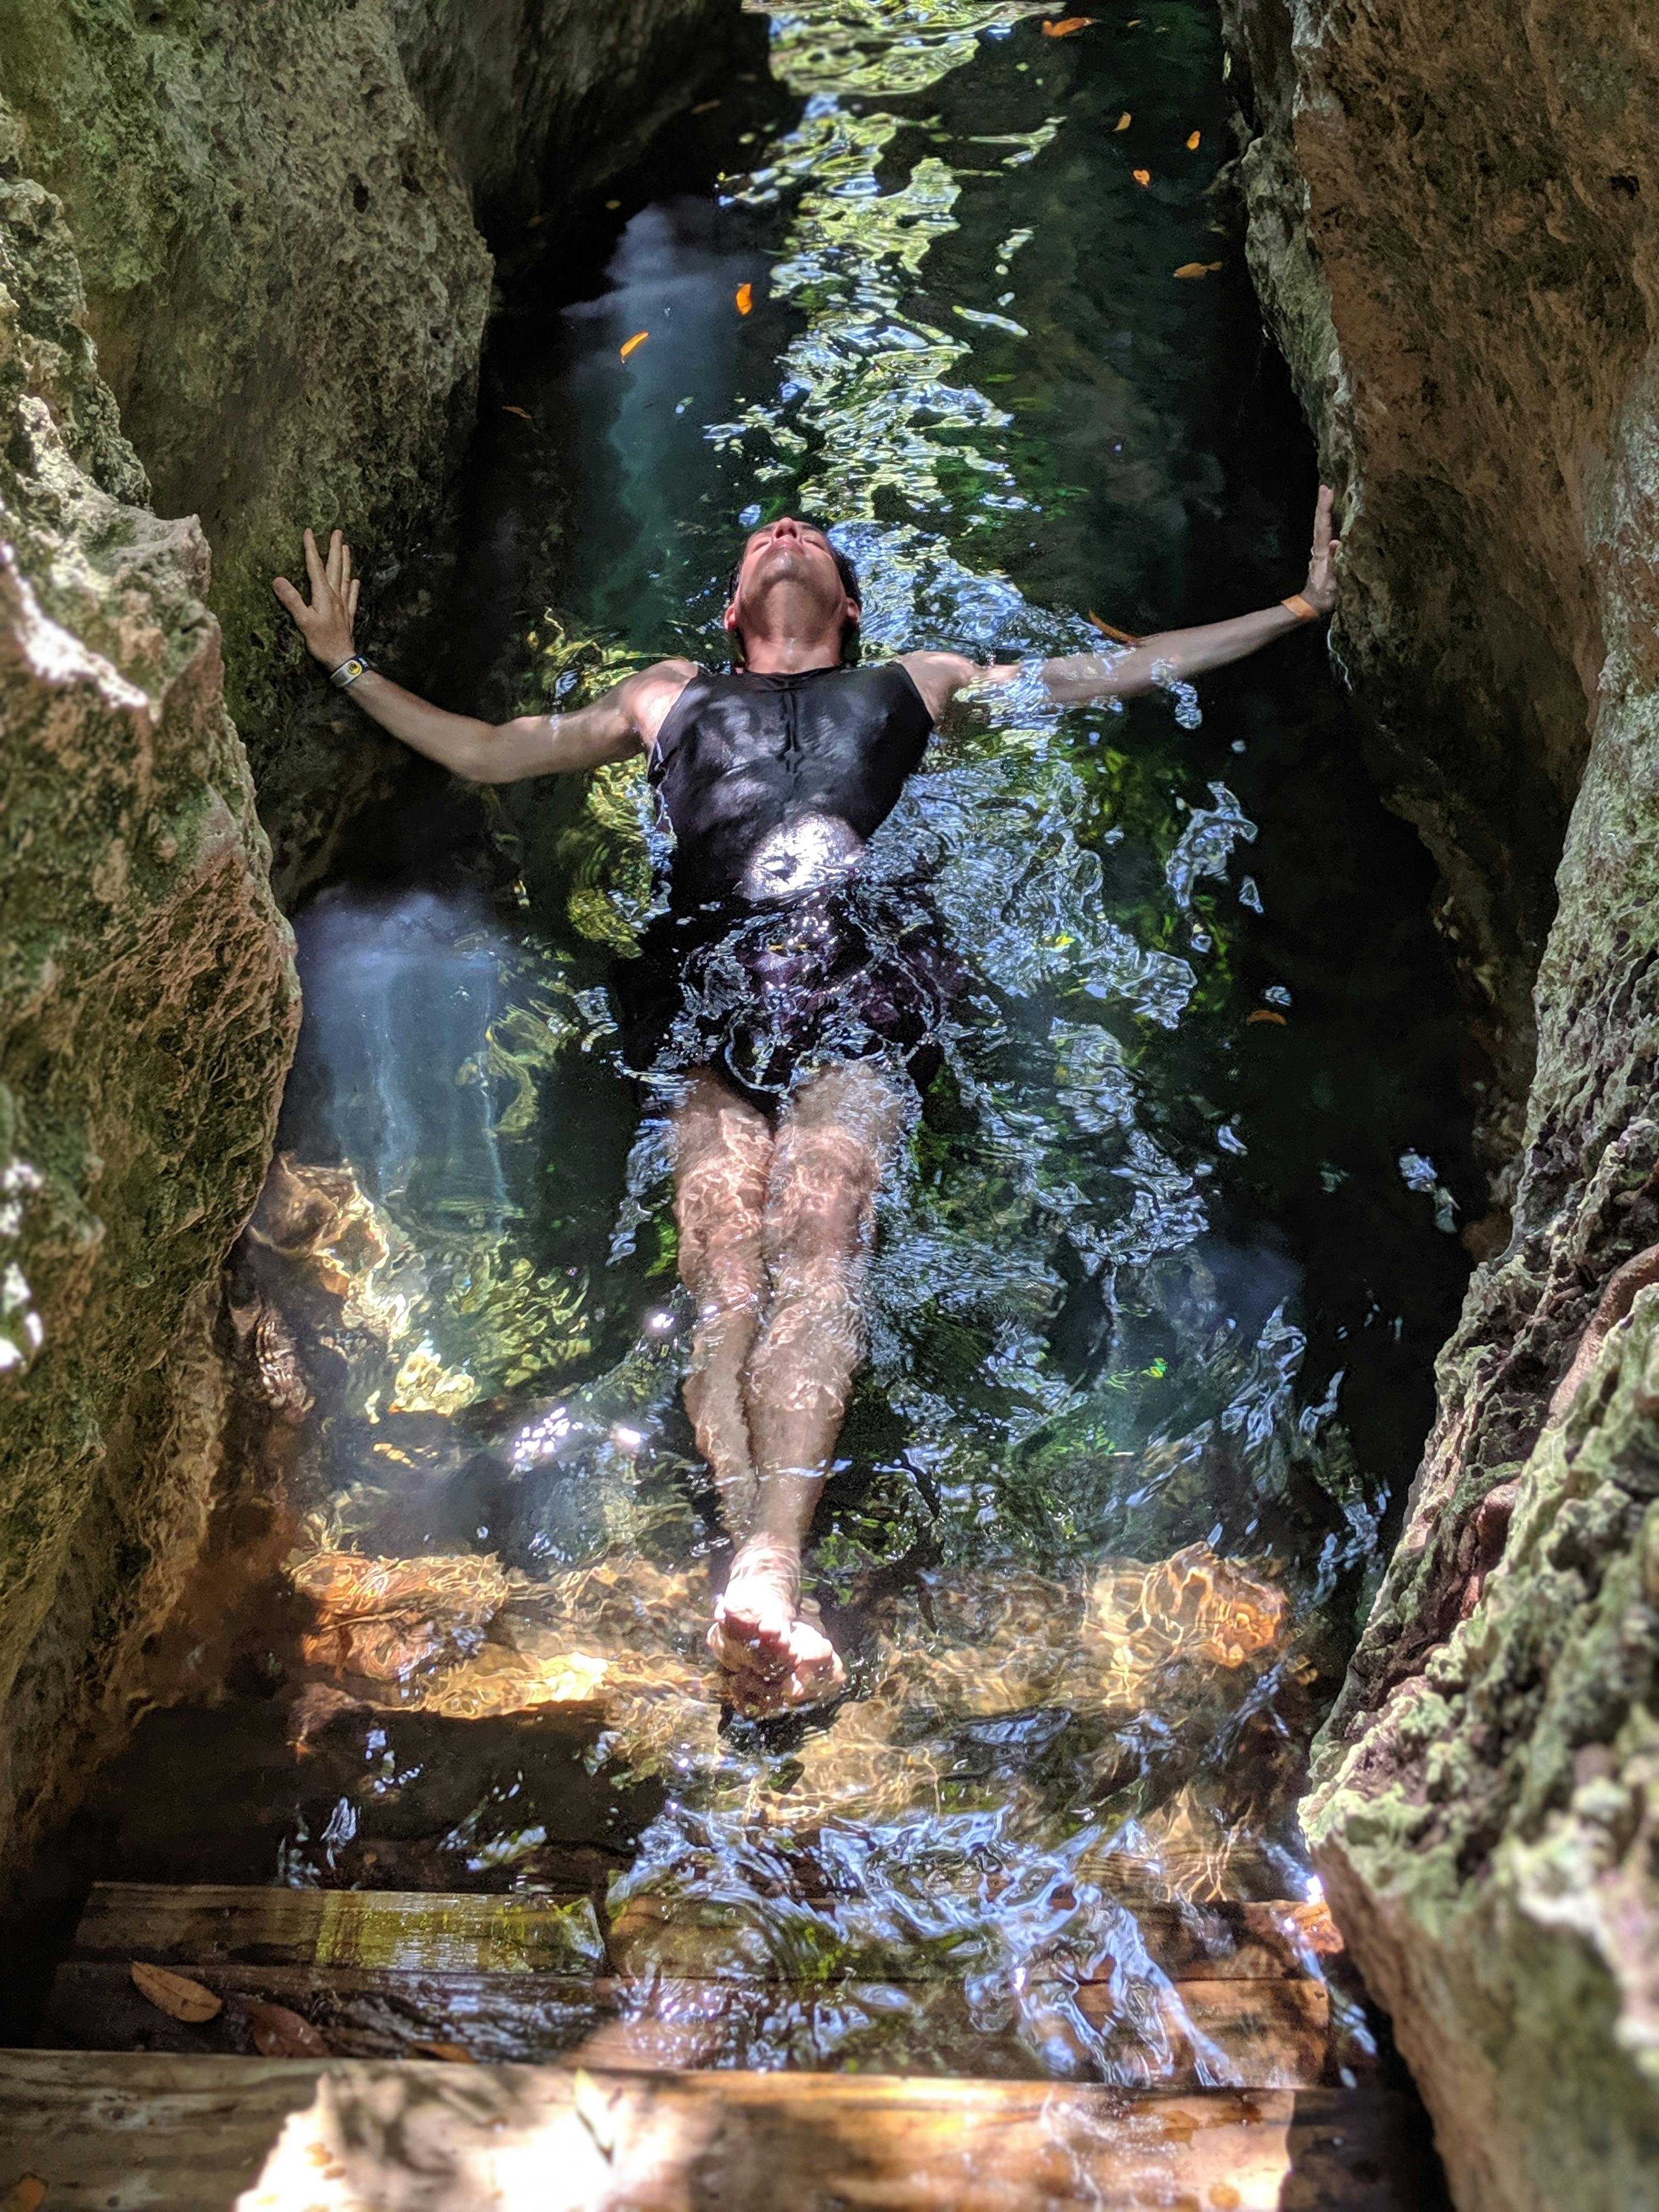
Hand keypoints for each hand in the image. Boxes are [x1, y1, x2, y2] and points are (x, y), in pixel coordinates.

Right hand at [273, 527, 360, 668]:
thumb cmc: (322, 642)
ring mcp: (343, 605)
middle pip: (335, 567)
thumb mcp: (303, 621)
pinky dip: (354, 586)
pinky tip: (356, 580)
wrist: (342, 659)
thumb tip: (278, 580)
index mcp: (323, 595)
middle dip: (334, 548)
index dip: (311, 548)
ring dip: (345, 561)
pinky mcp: (348, 615)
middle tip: (337, 532)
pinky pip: (352, 596)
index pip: (315, 566)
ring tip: (346, 547)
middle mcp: (335, 596)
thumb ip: (291, 600)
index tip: (309, 531)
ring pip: (345, 577)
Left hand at [1301, 485, 1339, 613]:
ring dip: (1324, 510)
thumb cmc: (1323, 596)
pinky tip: (1331, 515)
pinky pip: (1325, 533)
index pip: (1324, 527)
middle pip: (1320, 523)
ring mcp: (1320, 551)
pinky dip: (1327, 521)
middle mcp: (1319, 549)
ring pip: (1321, 526)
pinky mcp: (1323, 555)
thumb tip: (1335, 542)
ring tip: (1327, 494)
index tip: (1328, 492)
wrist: (1312, 606)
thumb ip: (1333, 562)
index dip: (1326, 509)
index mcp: (1321, 553)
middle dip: (1322, 504)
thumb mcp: (1331, 581)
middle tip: (1325, 486)